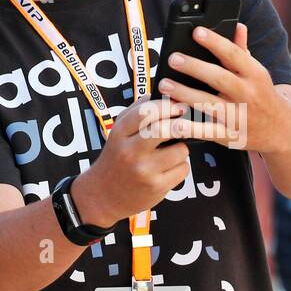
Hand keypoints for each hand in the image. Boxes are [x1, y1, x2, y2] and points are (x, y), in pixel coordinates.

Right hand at [73, 97, 190, 228]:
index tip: (179, 105)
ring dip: (181, 149)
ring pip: (180, 151)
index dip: (166, 106)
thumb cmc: (116, 157)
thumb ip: (135, 112)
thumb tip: (159, 95)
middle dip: (181, 124)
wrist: (103, 195)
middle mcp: (130, 152)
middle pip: (163, 130)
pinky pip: (183, 169)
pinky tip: (169, 168)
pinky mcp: (156, 188)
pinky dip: (181, 166)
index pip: (144, 112)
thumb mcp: (118, 132)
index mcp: (119, 134)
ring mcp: (144, 171)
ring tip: (171, 152)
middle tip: (187, 123)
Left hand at [157, 23, 290, 153]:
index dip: (215, 42)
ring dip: (185, 95)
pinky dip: (191, 127)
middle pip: (220, 79)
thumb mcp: (257, 72)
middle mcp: (248, 95)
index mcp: (255, 74)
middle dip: (195, 68)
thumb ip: (242, 50)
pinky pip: (208, 131)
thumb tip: (237, 25)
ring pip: (210, 105)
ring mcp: (239, 117)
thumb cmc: (262, 94)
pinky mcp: (230, 136)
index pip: (234, 54)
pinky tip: (174, 120)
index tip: (196, 31)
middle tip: (173, 58)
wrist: (282, 130)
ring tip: (164, 85)